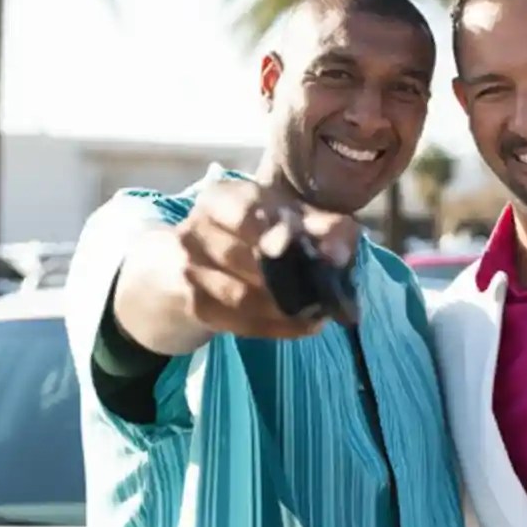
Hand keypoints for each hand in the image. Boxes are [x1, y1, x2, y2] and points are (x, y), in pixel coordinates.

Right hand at [174, 180, 359, 338]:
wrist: (205, 257)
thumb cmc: (259, 229)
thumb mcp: (290, 215)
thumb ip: (321, 226)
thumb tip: (337, 253)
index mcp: (221, 199)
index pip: (243, 212)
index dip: (270, 230)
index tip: (294, 246)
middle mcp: (196, 230)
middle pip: (241, 258)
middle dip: (285, 276)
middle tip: (322, 289)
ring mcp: (189, 269)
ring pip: (241, 296)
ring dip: (284, 307)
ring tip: (318, 310)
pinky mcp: (196, 305)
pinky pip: (239, 322)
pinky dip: (277, 327)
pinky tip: (304, 325)